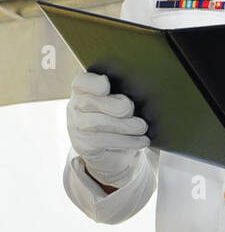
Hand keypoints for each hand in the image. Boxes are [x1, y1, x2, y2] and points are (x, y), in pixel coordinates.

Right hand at [66, 72, 150, 188]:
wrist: (115, 149)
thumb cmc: (121, 117)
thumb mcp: (123, 101)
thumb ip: (124, 93)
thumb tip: (131, 100)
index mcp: (84, 91)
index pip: (81, 82)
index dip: (92, 83)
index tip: (106, 85)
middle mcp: (75, 108)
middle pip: (88, 101)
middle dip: (115, 106)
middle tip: (132, 110)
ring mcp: (76, 128)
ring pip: (95, 123)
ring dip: (123, 125)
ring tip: (141, 127)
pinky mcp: (84, 146)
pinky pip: (102, 142)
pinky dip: (126, 141)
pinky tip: (142, 140)